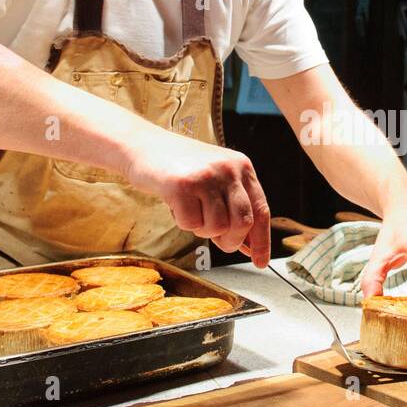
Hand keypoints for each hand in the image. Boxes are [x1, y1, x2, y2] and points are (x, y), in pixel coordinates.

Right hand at [127, 131, 271, 267]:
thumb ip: (234, 206)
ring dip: (203, 230)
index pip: (261, 211)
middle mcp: (229, 169)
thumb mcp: (216, 179)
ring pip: (217, 227)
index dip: (262, 241)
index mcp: (242, 167)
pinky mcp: (182, 185)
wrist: (144, 145)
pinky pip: (191, 224)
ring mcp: (206, 176)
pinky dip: (184, 223)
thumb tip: (251, 245)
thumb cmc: (181, 166)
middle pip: (243, 223)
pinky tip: (178, 205)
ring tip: (192, 211)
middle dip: (231, 241)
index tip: (260, 262)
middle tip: (218, 241)